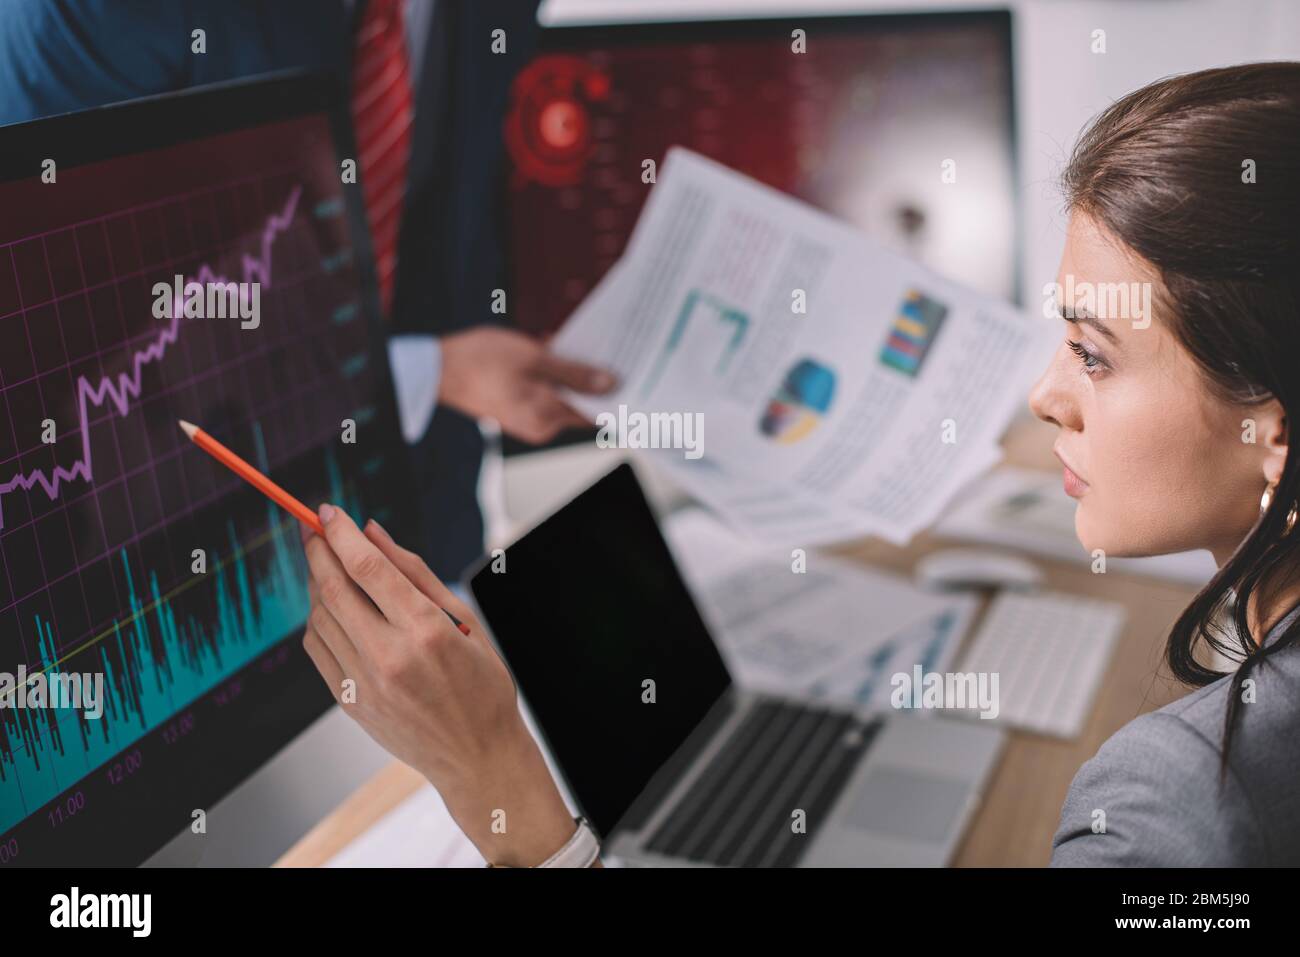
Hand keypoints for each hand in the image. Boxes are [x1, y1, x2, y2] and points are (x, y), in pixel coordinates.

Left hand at [299, 507, 579, 865]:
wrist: (477, 756)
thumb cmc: (482, 685)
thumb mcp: (464, 619)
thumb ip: (415, 572)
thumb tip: (374, 533)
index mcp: (426, 632)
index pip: (367, 568)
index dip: (340, 533)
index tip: (328, 511)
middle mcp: (390, 657)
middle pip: (333, 589)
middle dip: (317, 550)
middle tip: (313, 528)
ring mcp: (365, 684)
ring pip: (319, 618)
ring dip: (316, 584)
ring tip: (329, 568)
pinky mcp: (350, 704)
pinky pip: (318, 650)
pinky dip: (318, 621)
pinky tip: (332, 609)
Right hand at [437, 326, 615, 443]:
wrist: (435, 368)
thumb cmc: (478, 361)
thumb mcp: (534, 359)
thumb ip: (574, 373)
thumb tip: (609, 384)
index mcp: (546, 418)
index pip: (594, 413)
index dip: (617, 396)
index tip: (638, 379)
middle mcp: (540, 425)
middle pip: (580, 402)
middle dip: (596, 377)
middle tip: (618, 351)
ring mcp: (527, 417)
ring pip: (563, 393)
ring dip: (572, 371)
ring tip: (585, 342)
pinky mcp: (516, 406)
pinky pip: (545, 390)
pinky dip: (552, 372)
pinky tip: (555, 347)